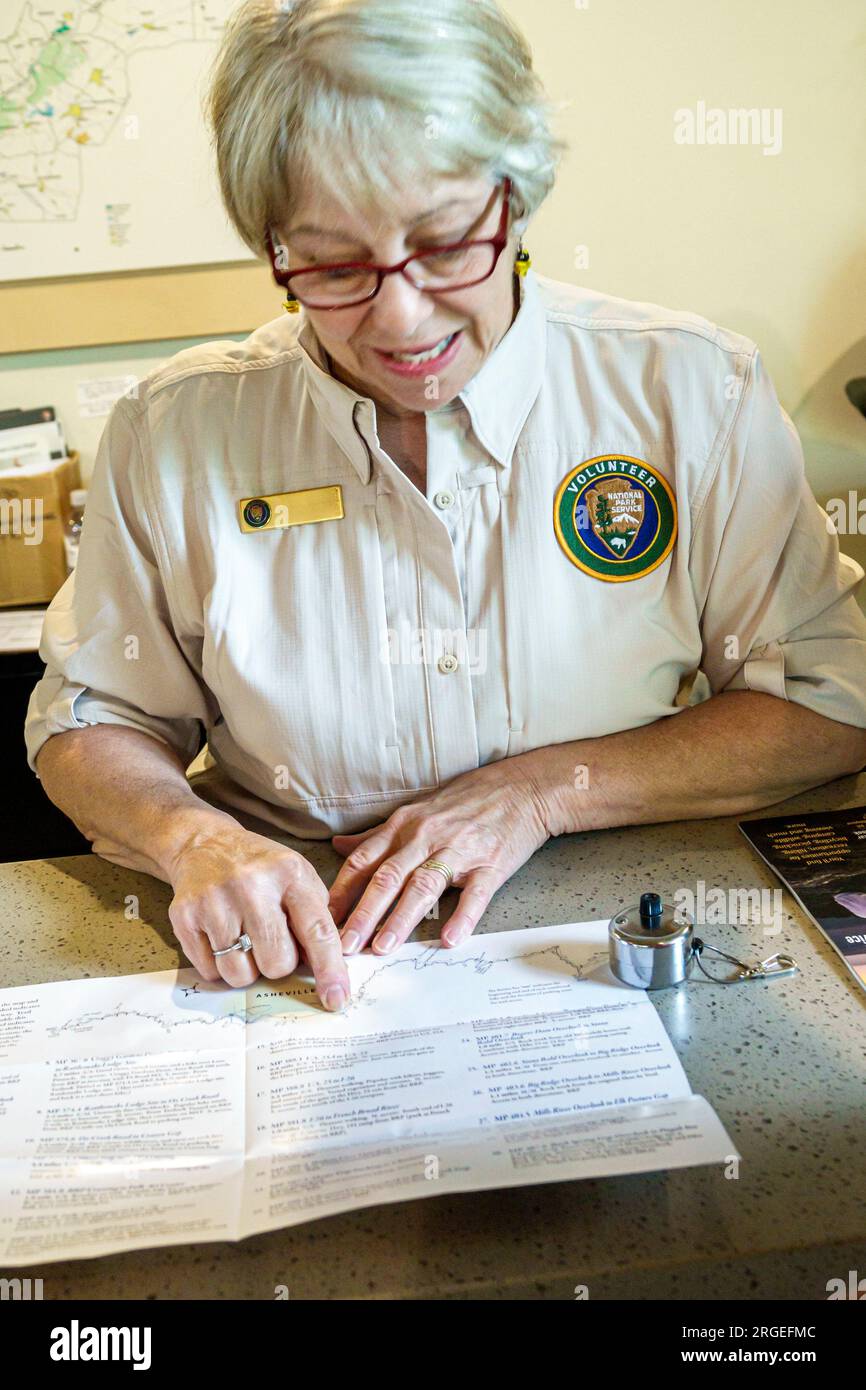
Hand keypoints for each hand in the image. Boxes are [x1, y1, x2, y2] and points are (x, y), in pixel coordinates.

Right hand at [166, 823, 349, 1010]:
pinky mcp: (184, 916)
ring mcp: (214, 901)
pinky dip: (219, 964)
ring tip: (244, 938)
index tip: (336, 999)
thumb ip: (317, 920)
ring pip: (240, 975)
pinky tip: (220, 935)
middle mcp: (251, 886)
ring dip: (247, 968)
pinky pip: (210, 972)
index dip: (330, 969)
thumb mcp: (298, 878)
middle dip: (278, 963)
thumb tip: (327, 972)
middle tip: (270, 940)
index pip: (317, 931)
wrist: (205, 844)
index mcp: (289, 874)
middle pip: (277, 963)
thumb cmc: (261, 869)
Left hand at [328, 759, 549, 954]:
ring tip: (384, 947)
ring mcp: (459, 851)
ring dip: (401, 918)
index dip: (341, 892)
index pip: (364, 862)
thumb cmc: (467, 800)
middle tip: (344, 945)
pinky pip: (475, 894)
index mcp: (404, 826)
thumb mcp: (416, 810)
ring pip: (424, 886)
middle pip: (388, 877)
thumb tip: (339, 846)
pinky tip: (450, 939)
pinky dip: (463, 917)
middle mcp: (426, 837)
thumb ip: (377, 835)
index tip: (322, 919)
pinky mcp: (491, 864)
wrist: (522, 788)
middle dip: (363, 913)